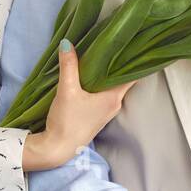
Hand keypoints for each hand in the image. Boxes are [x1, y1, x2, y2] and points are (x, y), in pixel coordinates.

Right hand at [22, 40, 136, 171]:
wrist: (57, 148)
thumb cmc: (66, 121)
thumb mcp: (66, 90)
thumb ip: (69, 66)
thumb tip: (67, 43)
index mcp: (114, 98)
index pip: (131, 75)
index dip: (132, 60)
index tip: (131, 45)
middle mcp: (114, 104)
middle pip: (121, 80)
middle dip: (117, 64)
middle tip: (112, 44)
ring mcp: (106, 111)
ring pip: (111, 87)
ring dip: (106, 75)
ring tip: (100, 56)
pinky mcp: (96, 115)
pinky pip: (103, 94)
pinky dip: (99, 84)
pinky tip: (89, 76)